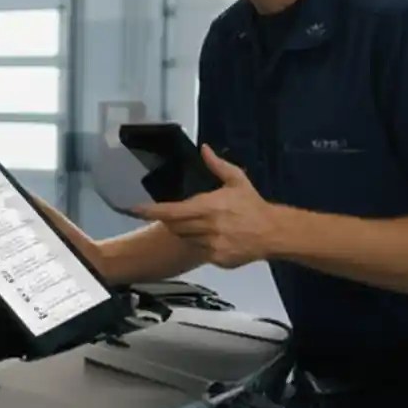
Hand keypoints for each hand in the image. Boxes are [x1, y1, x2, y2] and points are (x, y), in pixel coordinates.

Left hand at [131, 144, 279, 268]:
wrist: (274, 232)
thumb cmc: (252, 205)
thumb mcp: (237, 180)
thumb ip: (217, 165)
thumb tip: (204, 148)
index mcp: (208, 207)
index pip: (171, 211)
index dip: (151, 211)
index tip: (133, 209)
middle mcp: (207, 227)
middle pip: (174, 226)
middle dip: (170, 219)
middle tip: (176, 213)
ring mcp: (211, 246)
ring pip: (185, 239)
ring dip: (186, 231)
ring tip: (202, 223)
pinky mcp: (217, 259)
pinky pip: (198, 250)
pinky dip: (200, 243)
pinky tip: (214, 235)